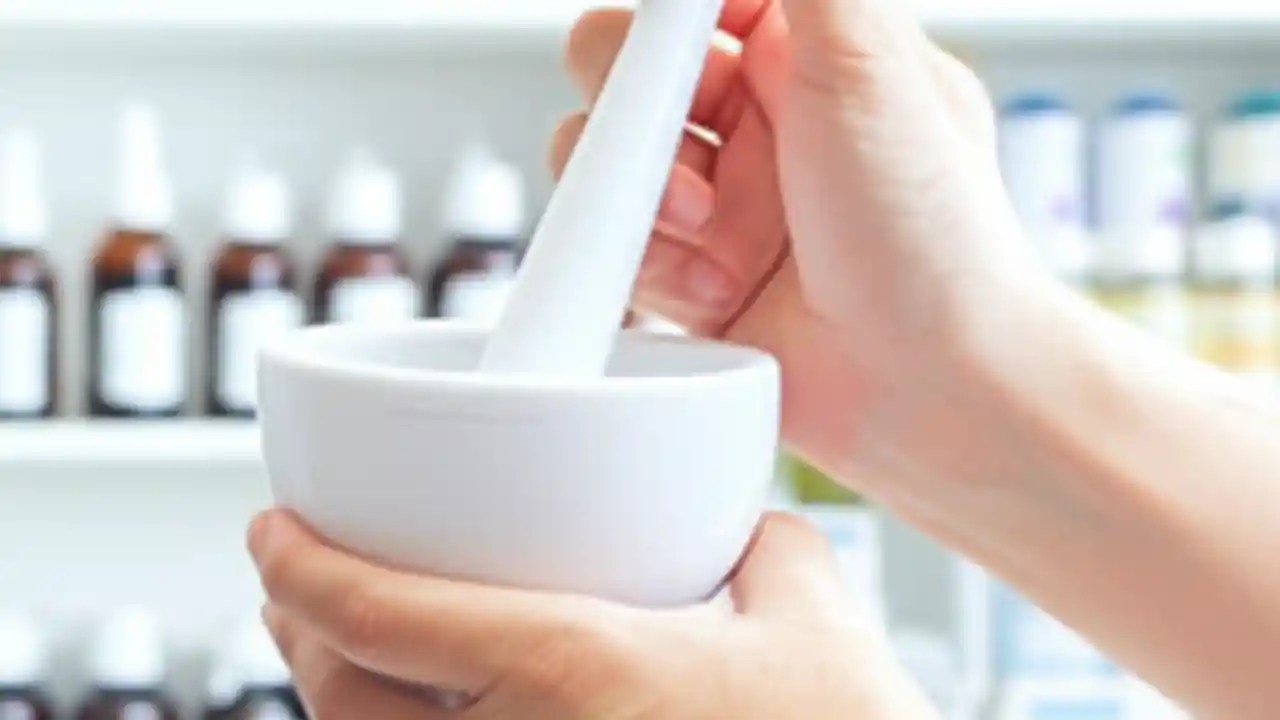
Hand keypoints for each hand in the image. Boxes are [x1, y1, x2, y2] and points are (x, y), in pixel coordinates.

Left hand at [249, 510, 936, 718]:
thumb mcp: (818, 622)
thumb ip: (765, 548)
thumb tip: (741, 530)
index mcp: (573, 671)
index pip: (381, 615)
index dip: (301, 566)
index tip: (269, 530)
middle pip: (342, 698)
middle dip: (299, 630)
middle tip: (296, 582)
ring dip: (338, 694)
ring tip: (343, 643)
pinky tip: (428, 715)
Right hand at [552, 0, 1039, 487]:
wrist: (930, 383)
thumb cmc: (931, 232)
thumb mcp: (872, 60)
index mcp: (804, 57)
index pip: (689, 3)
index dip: (664, 22)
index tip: (671, 49)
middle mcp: (756, 126)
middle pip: (625, 70)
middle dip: (636, 104)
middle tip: (689, 143)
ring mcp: (719, 205)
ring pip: (603, 159)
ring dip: (641, 192)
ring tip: (708, 229)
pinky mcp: (689, 276)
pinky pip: (613, 244)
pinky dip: (643, 261)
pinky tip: (707, 284)